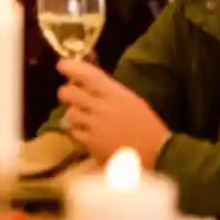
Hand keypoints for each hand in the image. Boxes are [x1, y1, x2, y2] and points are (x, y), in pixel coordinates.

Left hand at [56, 58, 171, 168]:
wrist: (157, 154)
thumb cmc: (148, 126)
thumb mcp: (131, 100)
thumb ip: (108, 91)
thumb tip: (87, 83)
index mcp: (115, 93)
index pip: (87, 74)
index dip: (71, 67)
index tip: (62, 65)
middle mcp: (101, 106)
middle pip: (68, 93)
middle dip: (68, 93)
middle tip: (73, 97)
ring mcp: (93, 125)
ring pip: (69, 113)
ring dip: (74, 114)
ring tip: (84, 119)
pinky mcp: (90, 143)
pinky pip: (74, 132)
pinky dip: (78, 132)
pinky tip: (88, 134)